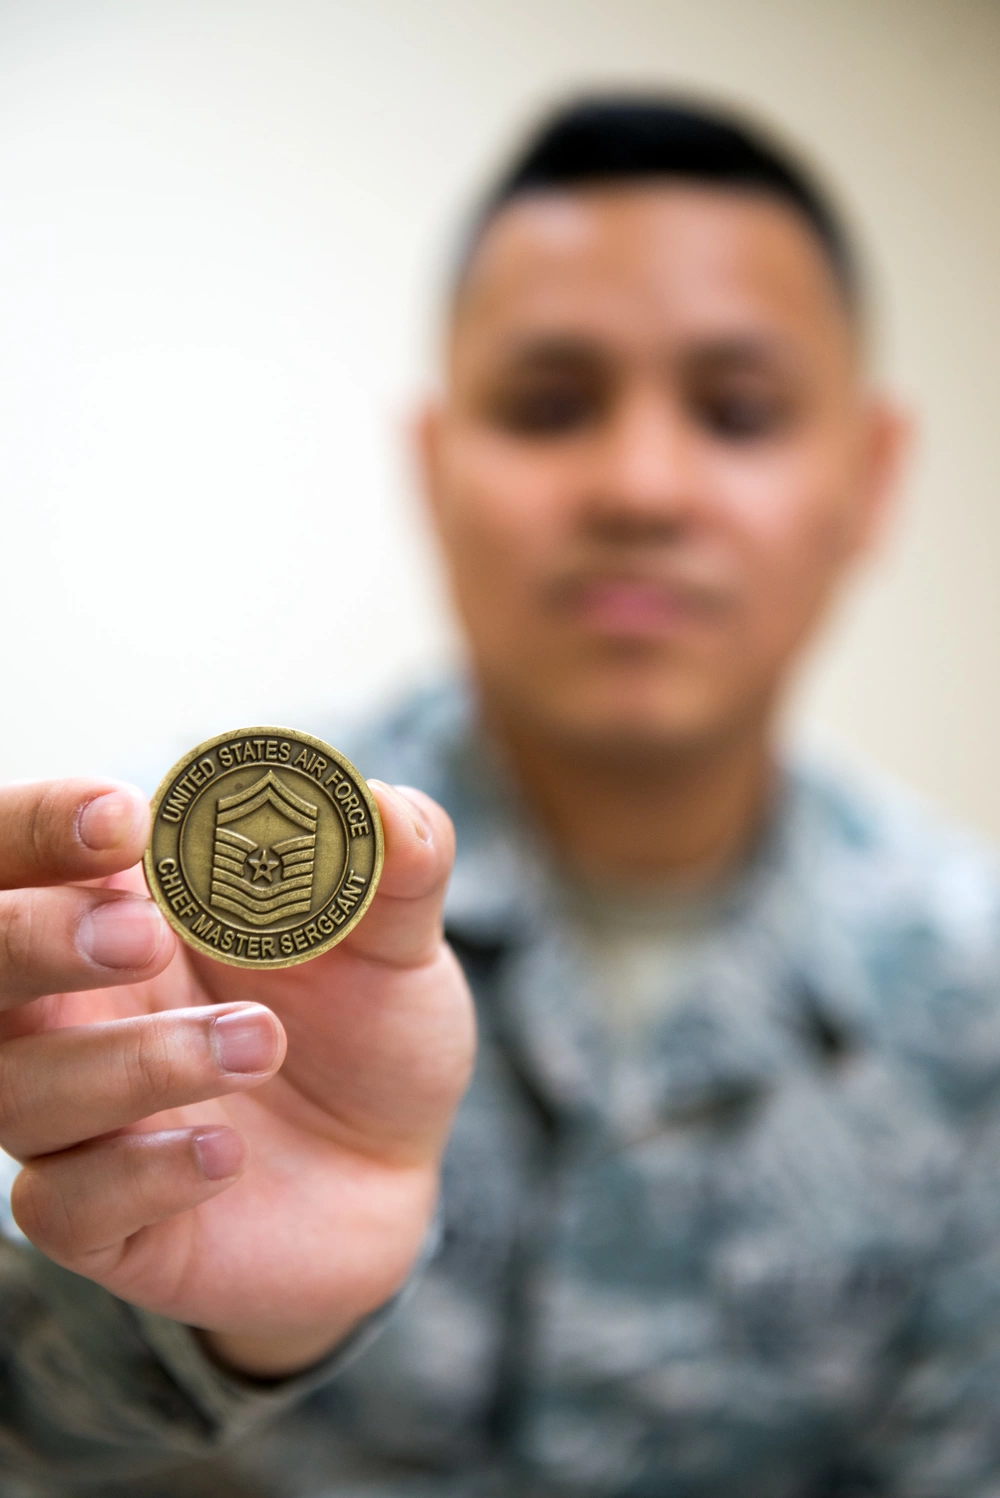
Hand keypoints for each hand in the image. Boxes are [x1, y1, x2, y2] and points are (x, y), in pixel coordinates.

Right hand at [0, 776, 473, 1374]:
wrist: (397, 1165)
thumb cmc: (366, 1026)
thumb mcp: (396, 939)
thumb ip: (397, 863)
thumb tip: (377, 799)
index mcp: (115, 911)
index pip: (19, 853)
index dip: (41, 827)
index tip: (123, 819)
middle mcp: (69, 1009)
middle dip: (38, 938)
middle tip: (146, 932)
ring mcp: (77, 1120)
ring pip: (20, 1088)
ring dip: (136, 1061)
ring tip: (262, 1041)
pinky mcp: (104, 1223)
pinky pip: (64, 1207)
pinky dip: (140, 1173)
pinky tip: (227, 1151)